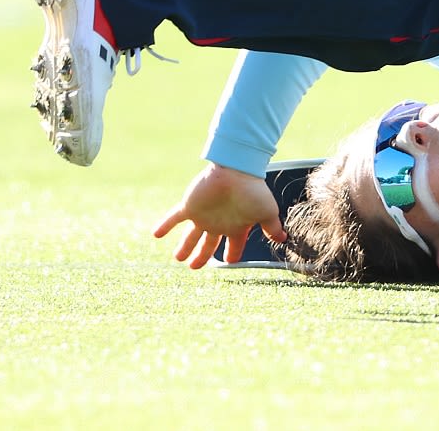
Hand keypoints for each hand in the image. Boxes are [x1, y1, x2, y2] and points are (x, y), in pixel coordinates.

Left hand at [152, 163, 285, 268]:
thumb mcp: (266, 212)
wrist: (236, 171)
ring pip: (190, 237)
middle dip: (202, 257)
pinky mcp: (189, 207)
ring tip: (178, 258)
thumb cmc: (253, 191)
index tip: (229, 262)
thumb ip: (271, 227)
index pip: (234, 245)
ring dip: (184, 248)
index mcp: (236, 226)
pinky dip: (164, 226)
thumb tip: (283, 238)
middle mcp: (218, 222)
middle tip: (194, 267)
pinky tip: (155, 234)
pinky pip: (173, 218)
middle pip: (208, 245)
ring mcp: (202, 215)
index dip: (232, 255)